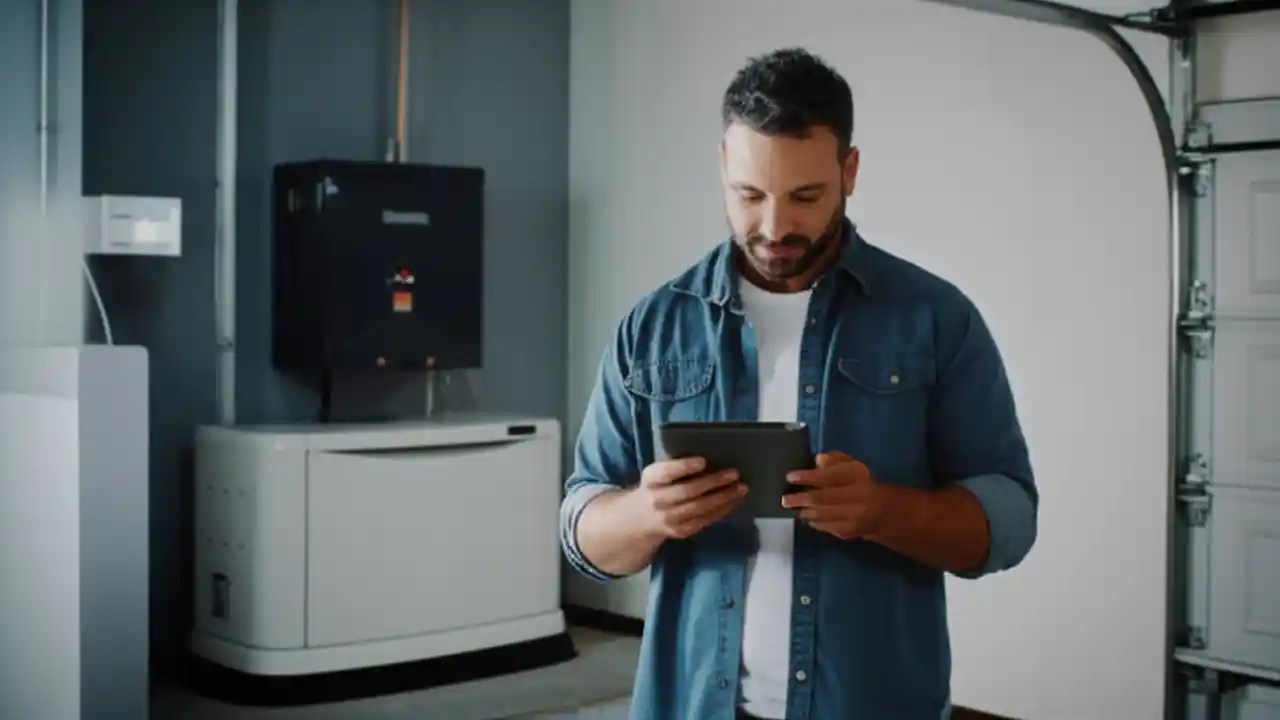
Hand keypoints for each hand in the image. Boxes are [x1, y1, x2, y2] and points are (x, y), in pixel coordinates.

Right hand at [627, 457, 746, 539]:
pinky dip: (722, 509)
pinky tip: (735, 501)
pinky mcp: (681, 531)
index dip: (685, 467)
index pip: (666, 472)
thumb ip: (677, 466)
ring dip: (723, 497)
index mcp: (651, 478)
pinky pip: (705, 520)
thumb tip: (712, 458)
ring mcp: (669, 518)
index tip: (704, 461)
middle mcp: (657, 500)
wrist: (641, 517)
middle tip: (734, 474)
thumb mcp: (658, 473)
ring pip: (700, 508)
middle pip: (687, 491)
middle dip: (713, 482)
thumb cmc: (658, 486)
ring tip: (741, 488)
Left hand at [782, 451, 891, 540]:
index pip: (829, 476)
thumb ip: (835, 460)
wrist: (885, 512)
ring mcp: (853, 517)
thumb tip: (817, 460)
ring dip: (804, 510)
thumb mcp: (852, 465)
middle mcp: (857, 497)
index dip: (808, 477)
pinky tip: (807, 515)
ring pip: (822, 514)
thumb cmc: (862, 483)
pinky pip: (825, 527)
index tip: (791, 477)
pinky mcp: (849, 531)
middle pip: (822, 498)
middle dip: (800, 498)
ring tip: (792, 506)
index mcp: (858, 476)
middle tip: (784, 499)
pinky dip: (813, 521)